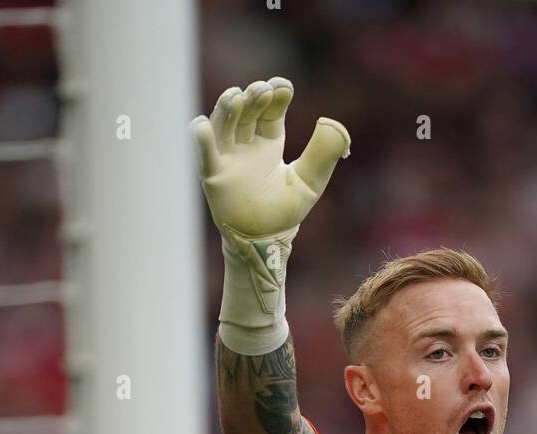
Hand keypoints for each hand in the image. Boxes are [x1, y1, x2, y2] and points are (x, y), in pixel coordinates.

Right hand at [189, 78, 349, 353]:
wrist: (265, 242)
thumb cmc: (285, 212)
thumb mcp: (310, 182)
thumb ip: (323, 155)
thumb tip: (336, 126)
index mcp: (269, 141)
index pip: (270, 109)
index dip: (276, 95)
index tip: (283, 88)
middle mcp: (246, 144)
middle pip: (247, 111)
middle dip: (254, 97)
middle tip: (263, 90)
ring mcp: (228, 157)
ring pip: (225, 124)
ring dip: (229, 107)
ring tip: (237, 96)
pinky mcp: (214, 175)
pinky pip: (205, 153)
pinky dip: (201, 138)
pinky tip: (201, 125)